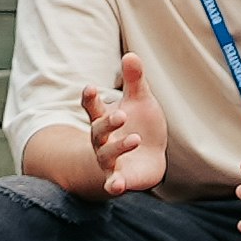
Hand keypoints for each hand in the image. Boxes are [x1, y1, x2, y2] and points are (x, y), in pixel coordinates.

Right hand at [81, 62, 170, 198]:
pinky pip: (112, 183)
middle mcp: (103, 140)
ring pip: (107, 155)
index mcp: (106, 118)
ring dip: (118, 148)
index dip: (90, 98)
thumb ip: (134, 80)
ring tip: (135, 140)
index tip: (91, 88)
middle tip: (121, 115)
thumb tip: (131, 55)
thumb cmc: (141, 125)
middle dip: (107, 123)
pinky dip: (113, 185)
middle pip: (98, 131)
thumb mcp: (140, 100)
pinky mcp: (120, 178)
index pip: (93, 107)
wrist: (149, 158)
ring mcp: (110, 160)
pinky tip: (116, 186)